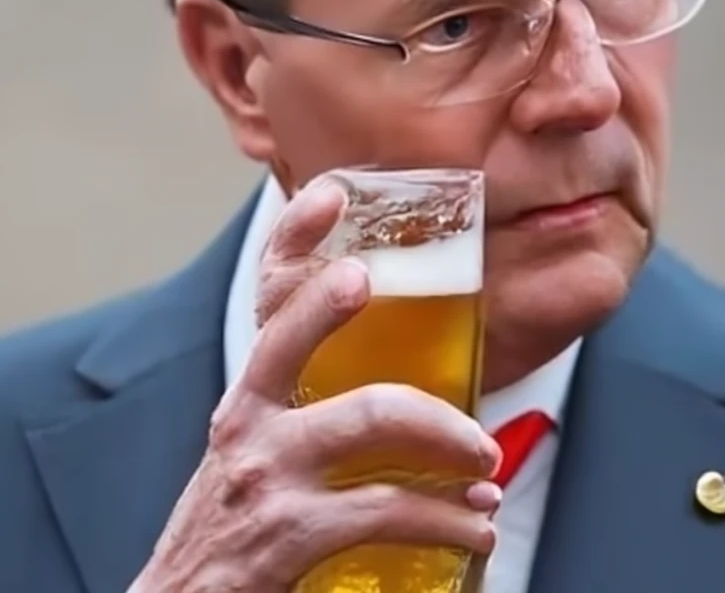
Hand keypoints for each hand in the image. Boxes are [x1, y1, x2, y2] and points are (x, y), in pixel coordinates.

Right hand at [130, 177, 500, 592]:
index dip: (292, 239)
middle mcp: (246, 423)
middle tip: (408, 290)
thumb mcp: (258, 458)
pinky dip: (448, 519)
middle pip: (296, 336)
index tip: (329, 192)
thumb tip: (405, 404)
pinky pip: (388, 508)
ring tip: (488, 464)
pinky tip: (475, 530)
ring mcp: (264, 475)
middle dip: (344, 305)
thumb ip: (309, 418)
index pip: (264, 301)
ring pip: (371, 418)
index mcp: (246, 397)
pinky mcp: (288, 532)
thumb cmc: (235, 528)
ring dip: (450, 438)